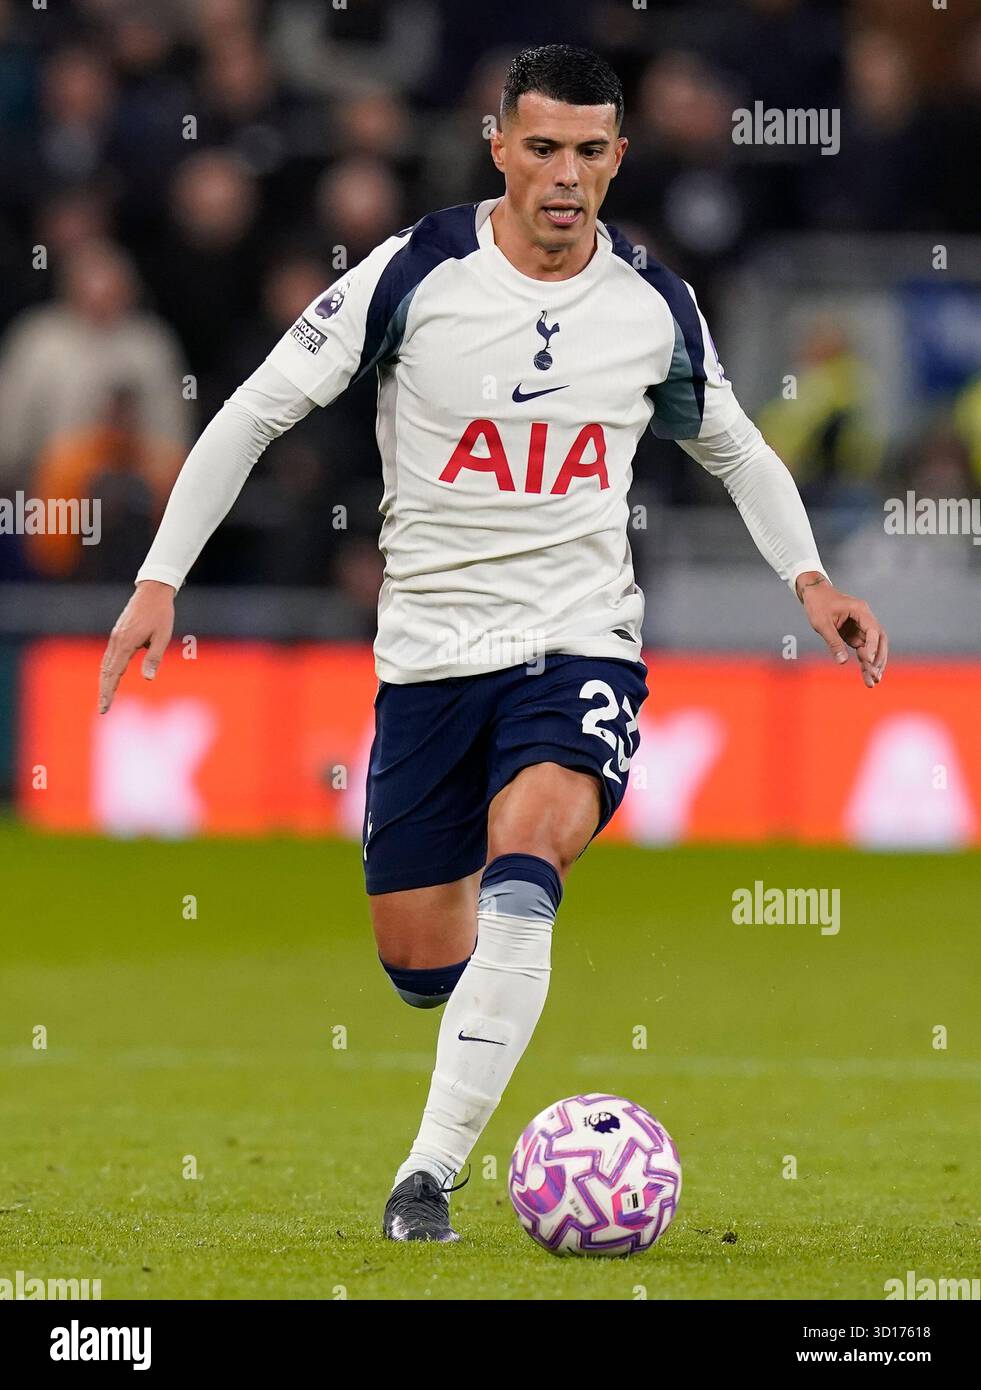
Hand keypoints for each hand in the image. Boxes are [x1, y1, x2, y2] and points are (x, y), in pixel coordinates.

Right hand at [99, 580, 175, 712]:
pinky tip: (110, 677)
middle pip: (106, 672)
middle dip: (104, 691)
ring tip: (105, 698)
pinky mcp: (118, 633)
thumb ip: (154, 657)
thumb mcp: (163, 636)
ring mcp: (115, 637)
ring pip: (106, 664)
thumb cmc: (161, 613)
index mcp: (126, 643)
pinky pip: (109, 656)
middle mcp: (116, 641)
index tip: (105, 707)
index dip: (108, 692)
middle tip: (104, 709)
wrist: (153, 590)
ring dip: (105, 682)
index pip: (114, 674)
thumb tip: (148, 678)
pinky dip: (107, 670)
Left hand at [795, 571, 887, 688]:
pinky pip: (864, 649)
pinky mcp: (855, 634)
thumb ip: (833, 642)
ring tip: (873, 681)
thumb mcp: (822, 623)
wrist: (814, 593)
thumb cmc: (818, 604)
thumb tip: (842, 661)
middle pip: (879, 640)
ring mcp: (861, 627)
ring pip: (874, 647)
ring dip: (874, 663)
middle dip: (878, 659)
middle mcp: (865, 618)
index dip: (872, 647)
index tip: (868, 661)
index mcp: (860, 610)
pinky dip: (866, 661)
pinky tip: (867, 674)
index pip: (872, 630)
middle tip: (876, 676)